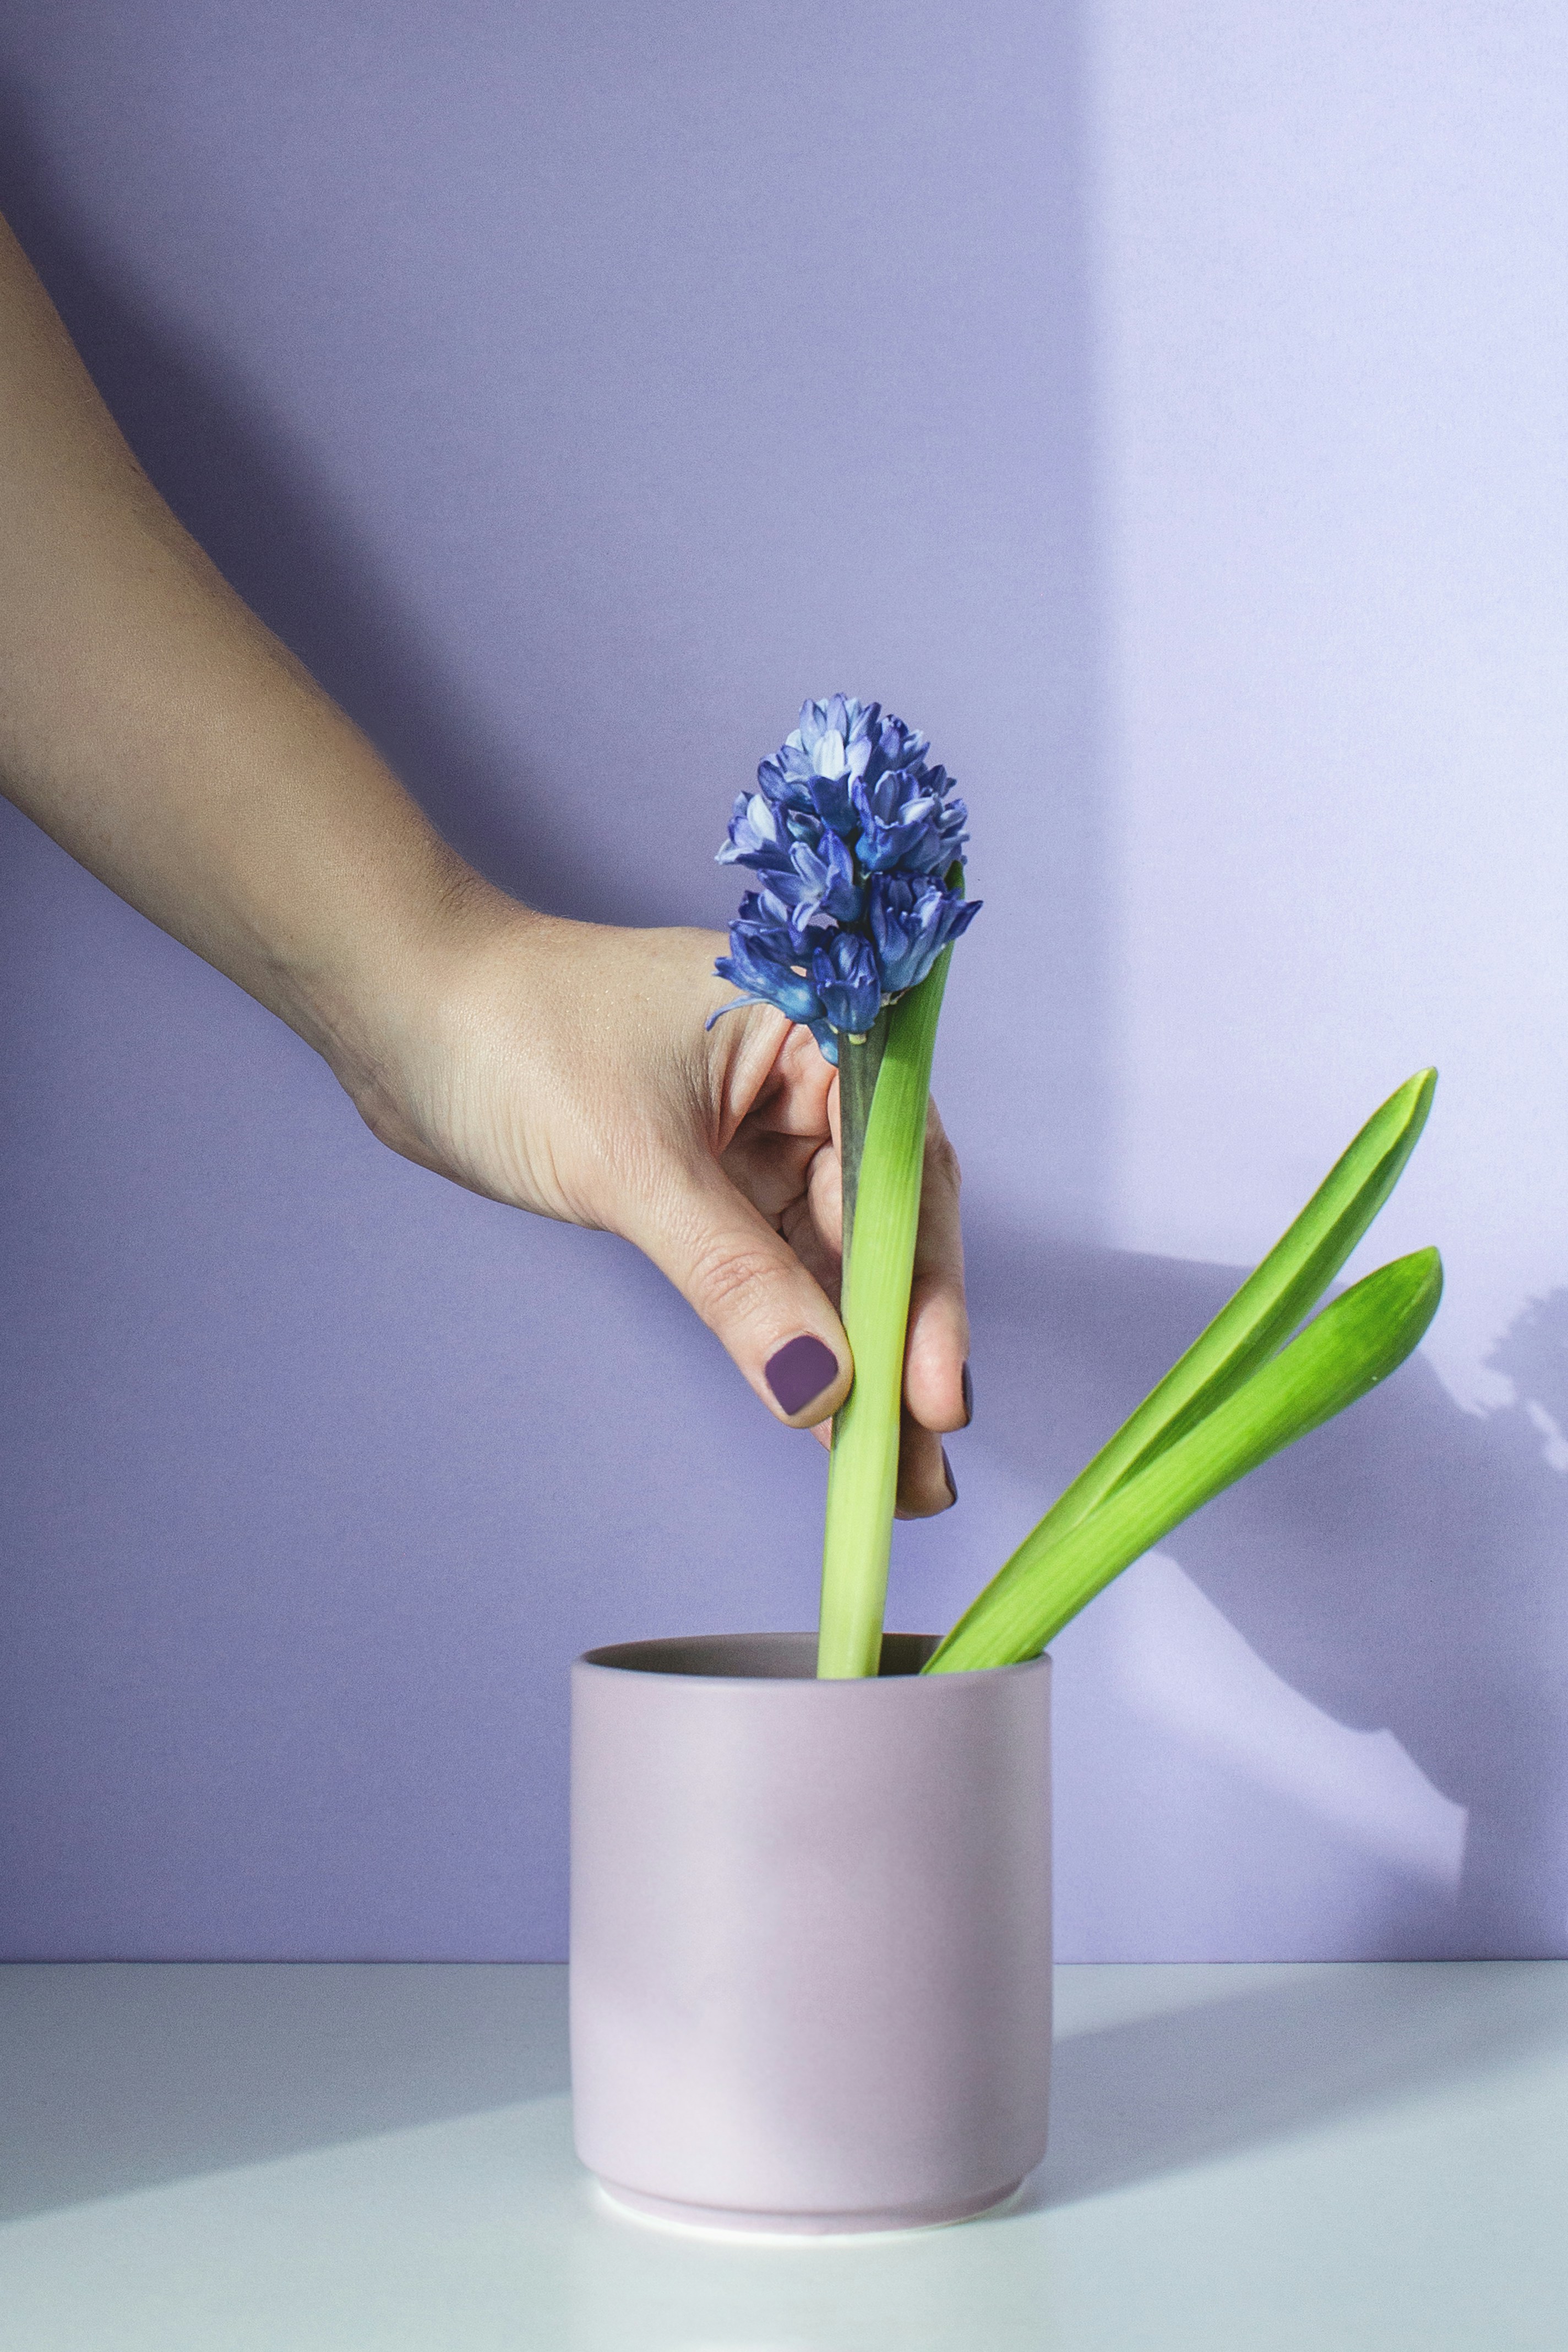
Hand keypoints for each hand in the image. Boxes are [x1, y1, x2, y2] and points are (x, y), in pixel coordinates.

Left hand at [346, 897, 969, 1515]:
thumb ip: (735, 1280)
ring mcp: (758, 1127)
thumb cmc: (511, 1034)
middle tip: (927, 1463)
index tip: (937, 1393)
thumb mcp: (633, 1165)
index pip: (901, 1170)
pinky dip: (798, 1337)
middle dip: (905, 1343)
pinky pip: (776, 1265)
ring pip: (834, 1257)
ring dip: (861, 1356)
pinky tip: (827, 1416)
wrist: (400, 1004)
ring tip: (894, 1472)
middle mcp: (804, 1073)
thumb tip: (820, 1392)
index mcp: (815, 1024)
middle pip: (885, 1224)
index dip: (926, 1290)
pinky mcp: (711, 1174)